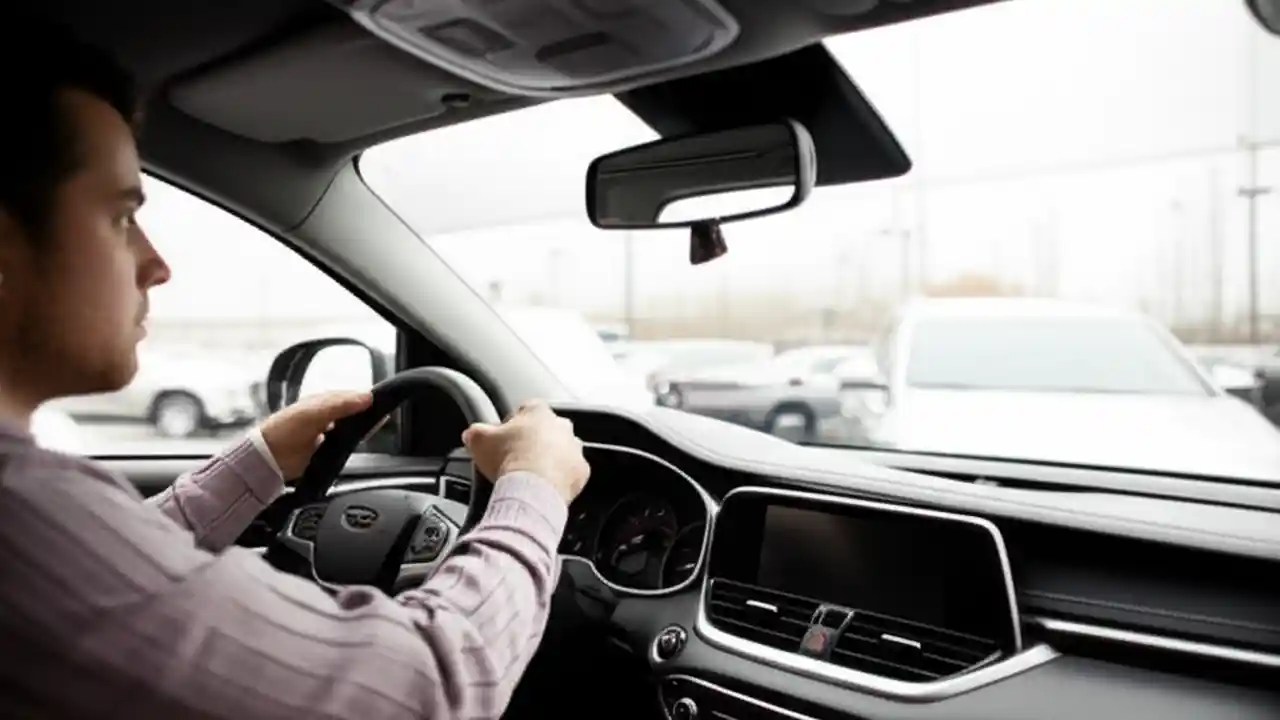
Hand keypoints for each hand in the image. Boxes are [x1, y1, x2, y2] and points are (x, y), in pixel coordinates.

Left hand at [259, 391, 373, 480]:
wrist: (268, 458)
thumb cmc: (286, 429)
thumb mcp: (314, 413)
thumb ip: (340, 405)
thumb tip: (368, 397)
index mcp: (320, 401)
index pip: (349, 395)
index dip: (365, 397)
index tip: (384, 400)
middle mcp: (324, 414)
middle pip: (352, 411)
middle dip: (366, 411)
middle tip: (384, 413)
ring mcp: (325, 432)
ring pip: (351, 426)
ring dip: (362, 425)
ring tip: (379, 424)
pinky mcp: (325, 449)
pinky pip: (346, 442)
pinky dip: (356, 439)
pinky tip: (364, 439)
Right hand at [461, 399, 589, 505]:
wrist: (532, 489)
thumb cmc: (508, 460)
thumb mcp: (479, 440)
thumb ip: (475, 431)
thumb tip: (472, 434)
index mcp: (538, 411)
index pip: (526, 409)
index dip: (513, 424)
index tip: (504, 439)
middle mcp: (561, 425)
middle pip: (546, 430)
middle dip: (534, 442)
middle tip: (517, 459)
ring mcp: (574, 448)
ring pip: (562, 450)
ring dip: (550, 459)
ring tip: (532, 476)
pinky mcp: (581, 470)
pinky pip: (571, 472)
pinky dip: (561, 479)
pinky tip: (545, 488)